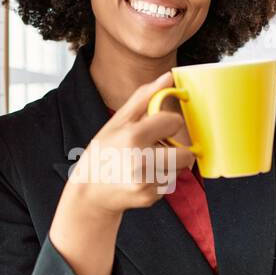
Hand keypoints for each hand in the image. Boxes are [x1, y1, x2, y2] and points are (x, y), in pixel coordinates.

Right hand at [64, 71, 194, 214]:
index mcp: (133, 135)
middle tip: (156, 149)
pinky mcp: (149, 197)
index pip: (174, 122)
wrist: (90, 191)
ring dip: (168, 166)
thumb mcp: (118, 120)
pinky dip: (160, 180)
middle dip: (176, 150)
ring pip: (179, 170)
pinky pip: (170, 184)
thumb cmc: (105, 150)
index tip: (158, 128)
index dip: (168, 124)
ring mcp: (146, 181)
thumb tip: (169, 77)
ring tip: (145, 164)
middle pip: (186, 153)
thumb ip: (144, 97)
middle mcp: (141, 160)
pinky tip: (141, 178)